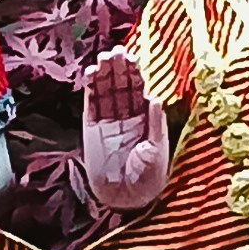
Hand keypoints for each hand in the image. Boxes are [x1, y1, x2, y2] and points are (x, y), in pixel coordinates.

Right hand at [80, 49, 168, 215]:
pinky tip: (91, 73)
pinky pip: (92, 104)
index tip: (132, 58)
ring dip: (104, 73)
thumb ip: (155, 124)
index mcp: (145, 118)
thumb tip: (156, 97)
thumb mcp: (157, 150)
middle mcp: (127, 116)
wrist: (126, 198)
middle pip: (122, 85)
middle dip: (119, 68)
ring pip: (106, 90)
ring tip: (104, 57)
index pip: (139, 89)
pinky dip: (90, 88)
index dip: (135, 74)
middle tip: (116, 51)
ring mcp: (109, 120)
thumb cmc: (148, 178)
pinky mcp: (93, 127)